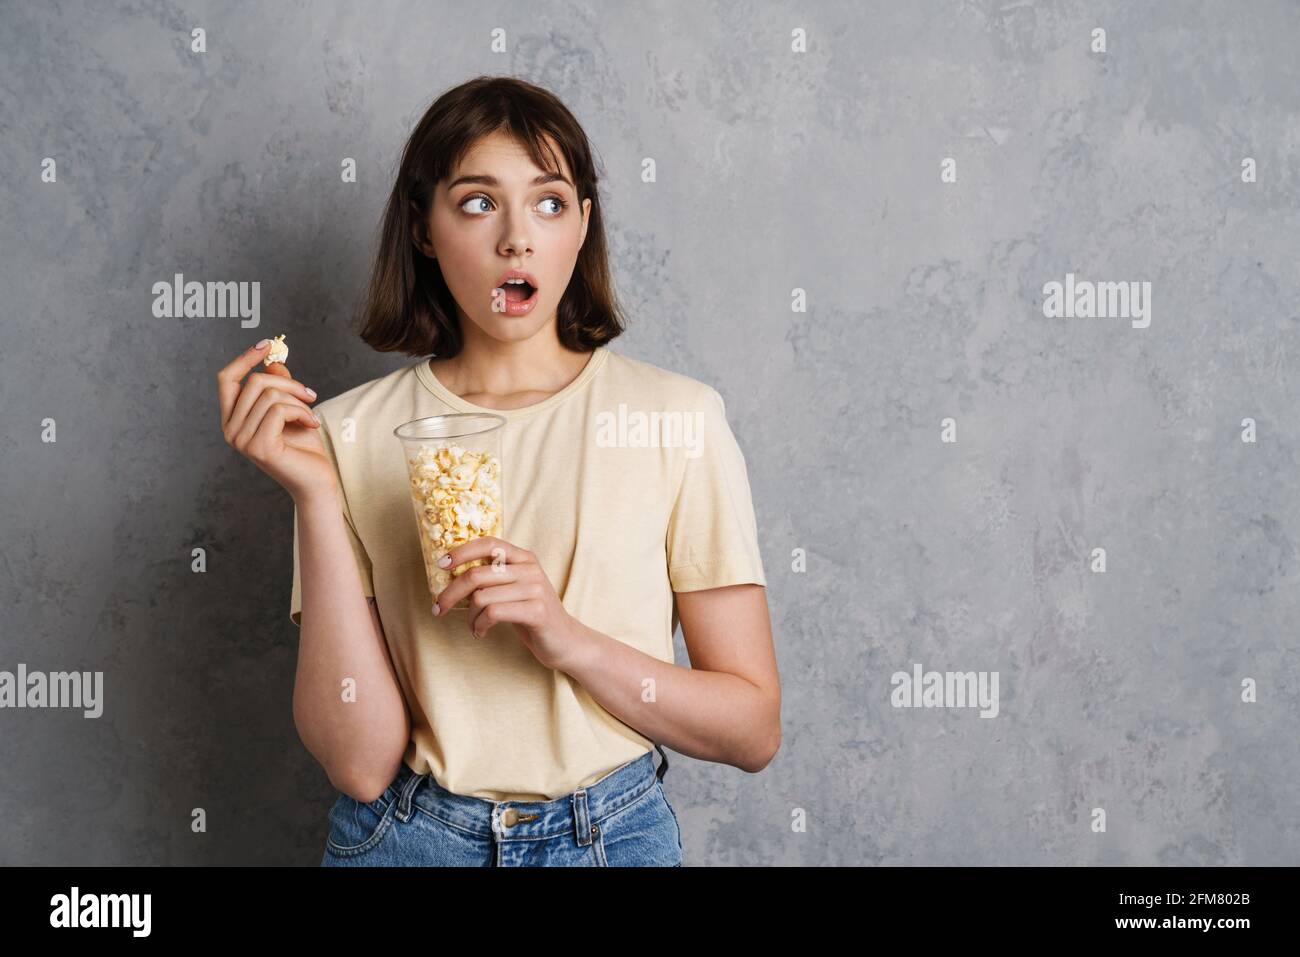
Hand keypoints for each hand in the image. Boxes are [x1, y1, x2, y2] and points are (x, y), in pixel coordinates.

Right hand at [217, 340, 334, 501]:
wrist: (317, 481)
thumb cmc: (304, 448)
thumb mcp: (291, 409)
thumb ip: (278, 387)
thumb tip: (272, 362)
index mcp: (233, 419)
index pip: (227, 379)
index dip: (244, 358)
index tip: (266, 344)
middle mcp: (230, 430)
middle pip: (254, 382)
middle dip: (288, 383)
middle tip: (311, 394)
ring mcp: (241, 440)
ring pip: (269, 394)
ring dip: (299, 401)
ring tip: (311, 416)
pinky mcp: (259, 447)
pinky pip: (279, 410)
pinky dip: (301, 412)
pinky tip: (312, 424)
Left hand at [432, 536, 586, 671]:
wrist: (566, 640)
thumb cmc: (532, 614)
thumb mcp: (515, 588)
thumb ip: (494, 576)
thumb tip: (453, 572)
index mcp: (524, 558)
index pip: (489, 543)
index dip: (461, 551)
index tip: (440, 564)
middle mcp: (530, 569)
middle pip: (476, 574)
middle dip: (451, 593)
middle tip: (439, 608)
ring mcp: (535, 589)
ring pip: (481, 597)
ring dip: (469, 617)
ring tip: (473, 626)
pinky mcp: (536, 611)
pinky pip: (493, 613)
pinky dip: (479, 625)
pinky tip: (480, 632)